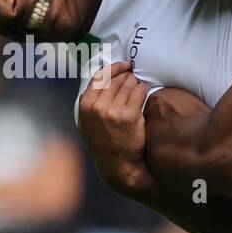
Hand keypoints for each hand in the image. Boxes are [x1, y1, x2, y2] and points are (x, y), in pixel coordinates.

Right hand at [77, 61, 149, 192]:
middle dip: (128, 76)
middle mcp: (97, 105)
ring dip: (136, 83)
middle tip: (135, 76)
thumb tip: (101, 80)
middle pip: (117, 79)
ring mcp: (113, 110)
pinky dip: (144, 91)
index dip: (115, 68)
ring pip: (129, 84)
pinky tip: (145, 93)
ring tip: (139, 87)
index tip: (125, 65)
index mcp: (85, 104)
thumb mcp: (87, 123)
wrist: (118, 166)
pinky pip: (140, 93)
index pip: (101, 75)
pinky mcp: (130, 115)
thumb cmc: (104, 145)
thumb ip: (91, 102)